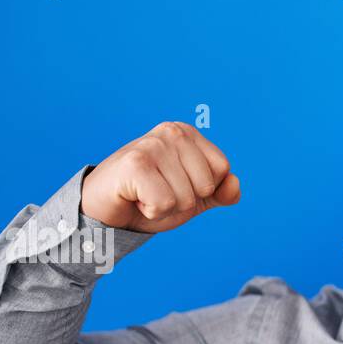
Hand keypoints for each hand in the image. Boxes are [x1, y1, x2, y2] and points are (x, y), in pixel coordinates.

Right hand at [81, 122, 239, 232]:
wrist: (107, 209)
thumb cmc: (150, 198)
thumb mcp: (194, 197)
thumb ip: (221, 192)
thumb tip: (234, 183)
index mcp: (187, 133)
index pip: (222, 170)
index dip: (202, 189)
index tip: (174, 184)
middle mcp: (171, 131)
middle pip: (206, 185)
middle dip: (184, 200)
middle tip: (157, 191)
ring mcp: (152, 145)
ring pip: (186, 198)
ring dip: (165, 207)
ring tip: (144, 194)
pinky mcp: (135, 164)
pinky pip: (164, 203)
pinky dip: (151, 211)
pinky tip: (135, 199)